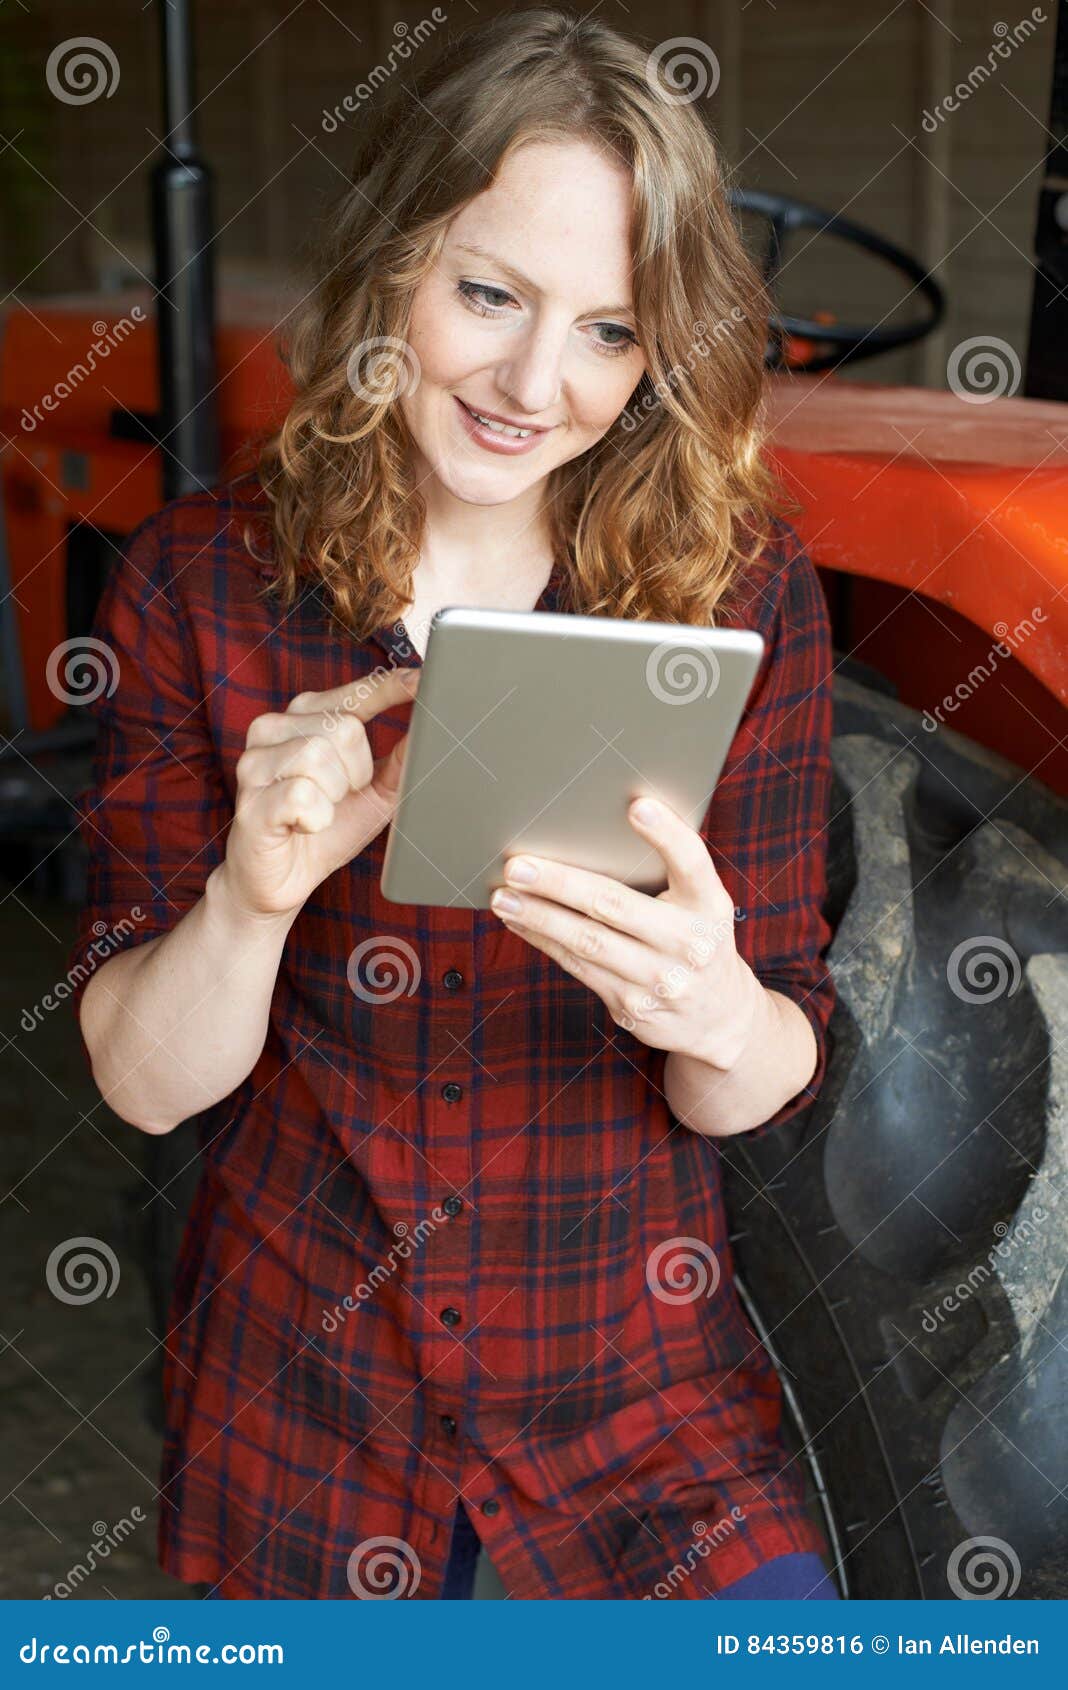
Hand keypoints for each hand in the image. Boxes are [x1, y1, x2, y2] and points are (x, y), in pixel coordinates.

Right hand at [220, 666, 420, 918]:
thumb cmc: (324, 829)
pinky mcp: (250, 799)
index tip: (421, 679)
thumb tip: (432, 729)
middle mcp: (273, 729)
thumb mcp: (374, 793)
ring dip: (335, 796)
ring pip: (320, 757)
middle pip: (344, 727)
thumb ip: (400, 761)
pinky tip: (303, 826)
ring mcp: (255, 763)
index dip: (390, 687)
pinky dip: (317, 818)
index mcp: (304, 718)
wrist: (280, 880)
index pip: (354, 692)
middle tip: (339, 797)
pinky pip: (302, 795)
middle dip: (358, 771)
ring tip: (319, 811)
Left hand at [489, 796, 760, 1068]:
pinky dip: (545, 942)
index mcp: (709, 906)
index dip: (667, 834)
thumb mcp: (702, 904)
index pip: (692, 863)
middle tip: (518, 866)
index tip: (638, 806)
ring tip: (504, 896)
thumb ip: (671, 869)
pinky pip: (579, 968)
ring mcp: (659, 980)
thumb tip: (602, 826)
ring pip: (588, 942)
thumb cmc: (696, 939)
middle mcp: (688, 944)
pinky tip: (520, 923)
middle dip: (560, 883)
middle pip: (615, 905)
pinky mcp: (632, 1006)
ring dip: (539, 917)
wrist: (719, 1017)